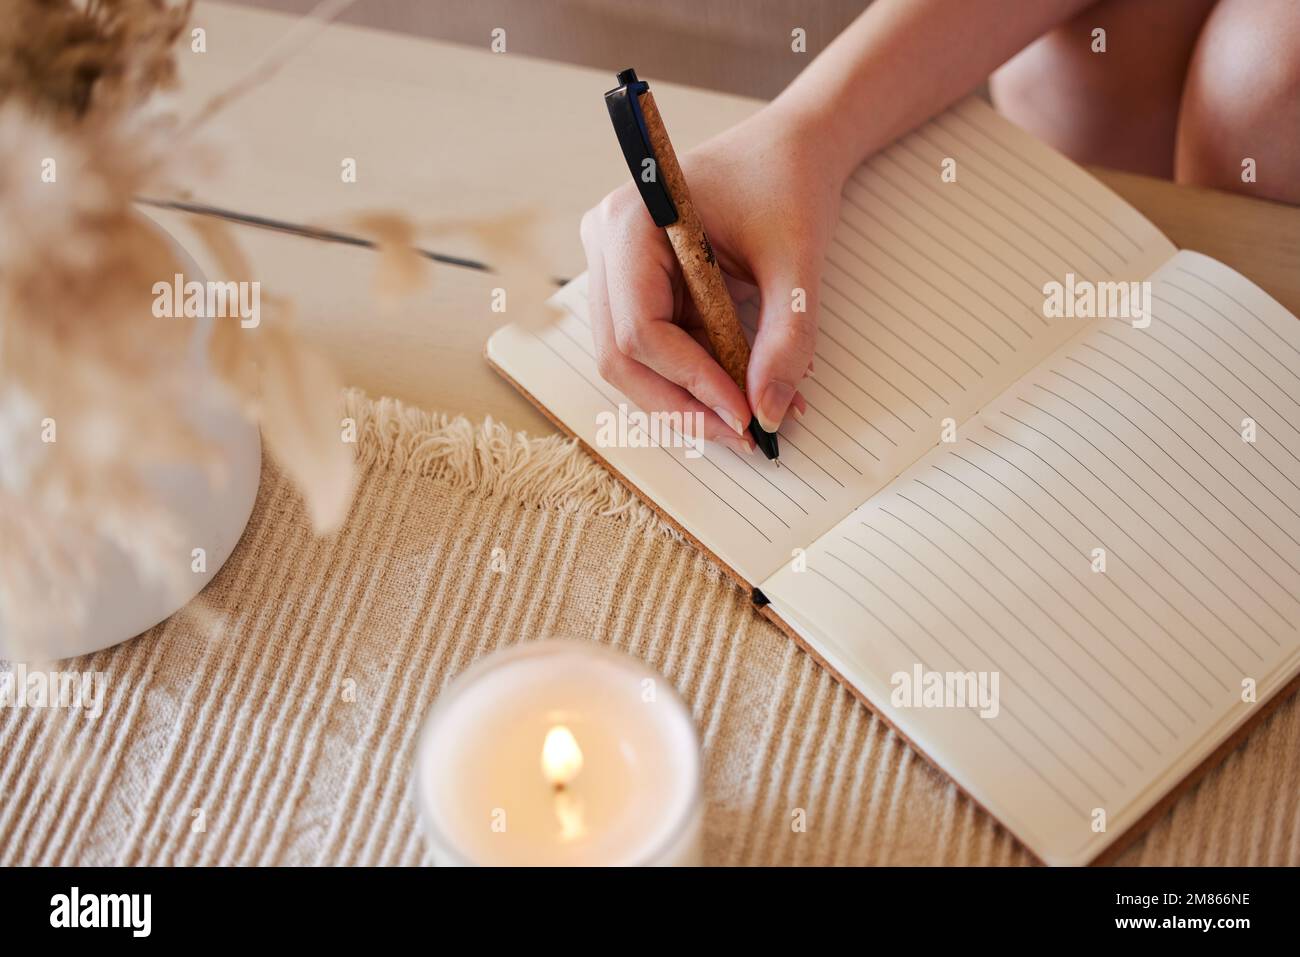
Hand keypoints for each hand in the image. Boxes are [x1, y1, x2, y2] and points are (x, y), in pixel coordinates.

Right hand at [579, 103, 845, 453]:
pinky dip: (697, 377)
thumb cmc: (787, 182)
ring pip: (633, 363)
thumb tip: (769, 411)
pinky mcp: (635, 286)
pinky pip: (655, 349)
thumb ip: (786, 336)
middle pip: (622, 357)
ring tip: (752, 416)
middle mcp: (606, 245)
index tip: (746, 413)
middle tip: (743, 433)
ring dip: (690, 398)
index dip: (691, 381)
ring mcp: (614, 268)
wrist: (790, 148)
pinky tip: (744, 389)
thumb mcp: (797, 260)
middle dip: (682, 404)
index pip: (640, 329)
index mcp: (631, 221)